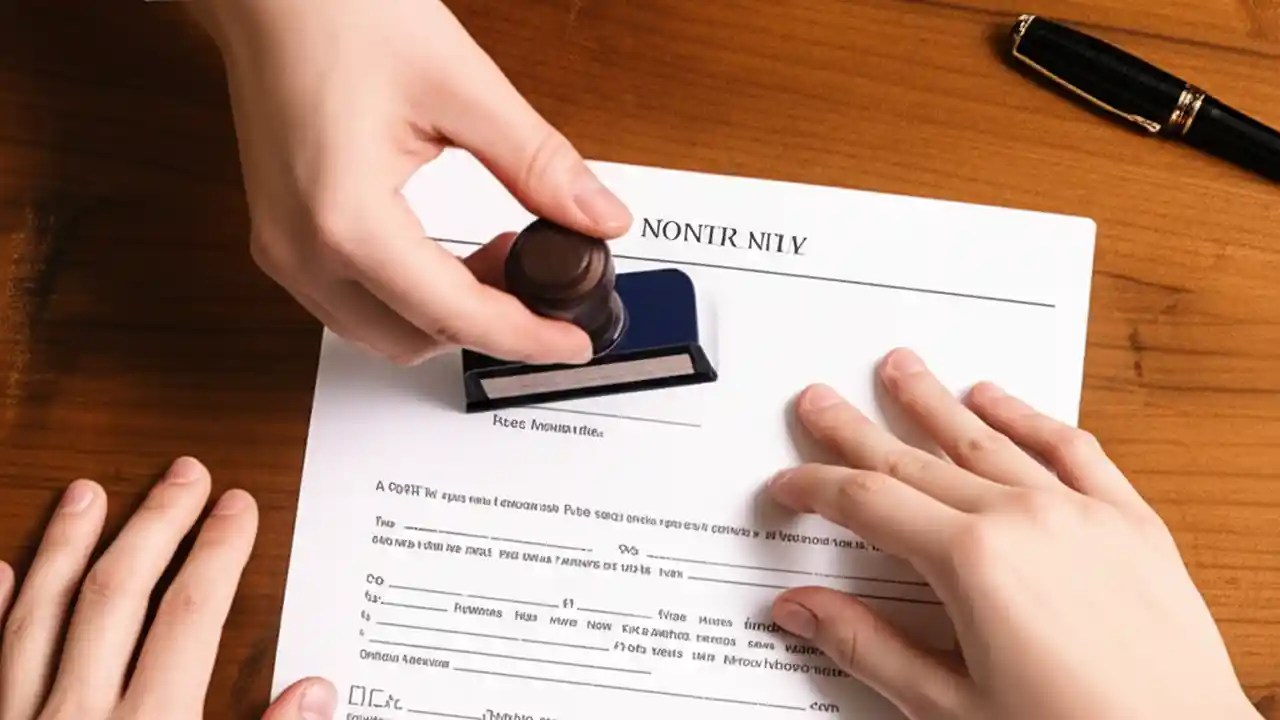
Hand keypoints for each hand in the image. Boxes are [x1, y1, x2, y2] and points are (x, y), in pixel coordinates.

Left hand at [0, 457, 334, 719]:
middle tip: (182, 477)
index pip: (191, 613)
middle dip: (155, 525)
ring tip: (85, 496)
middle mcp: (81, 716)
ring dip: (66, 548)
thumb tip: (313, 692)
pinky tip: (1, 571)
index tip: (235, 508)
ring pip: (42, 614)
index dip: (219, 552)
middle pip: (118, 594)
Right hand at [189, 0, 631, 364]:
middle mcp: (301, 250)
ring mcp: (283, 249)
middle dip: (489, 324)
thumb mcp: (462, 86)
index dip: (526, 337)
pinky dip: (413, 298)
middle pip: (415, 340)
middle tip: (544, 281)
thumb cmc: (339, 12)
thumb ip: (537, 165)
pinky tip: (453, 254)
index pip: (454, 314)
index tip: (573, 344)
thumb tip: (598, 219)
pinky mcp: (283, 238)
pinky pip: (355, 303)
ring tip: (503, 256)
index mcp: (343, 218)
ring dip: (449, 315)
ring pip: (382, 332)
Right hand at [766, 349, 1260, 719]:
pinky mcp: (1129, 521)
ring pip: (987, 440)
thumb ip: (866, 647)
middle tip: (821, 401)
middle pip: (916, 458)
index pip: (868, 502)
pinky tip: (998, 401)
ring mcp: (1080, 513)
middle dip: (857, 430)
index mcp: (972, 562)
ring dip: (935, 403)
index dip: (817, 486)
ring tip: (901, 370)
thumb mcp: (949, 706)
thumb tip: (799, 609)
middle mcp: (1023, 519)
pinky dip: (1029, 419)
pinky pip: (1072, 449)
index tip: (789, 482)